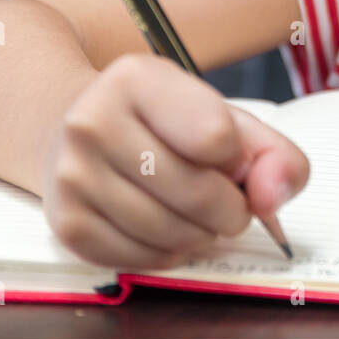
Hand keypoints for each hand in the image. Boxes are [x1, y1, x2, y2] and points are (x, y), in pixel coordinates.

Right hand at [40, 53, 309, 269]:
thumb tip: (272, 198)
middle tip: (228, 203)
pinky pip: (142, 259)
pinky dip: (169, 253)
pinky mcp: (66, 224)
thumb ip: (272, 153)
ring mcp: (73, 176)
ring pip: (171, 233)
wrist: (75, 130)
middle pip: (197, 192)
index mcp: (137, 79)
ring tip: (196, 215)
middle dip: (230, 209)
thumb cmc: (163, 124)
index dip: (238, 159)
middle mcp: (93, 122)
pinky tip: (166, 229)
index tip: (228, 158)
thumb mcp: (222, 116)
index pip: (215, 137)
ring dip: (202, 234)